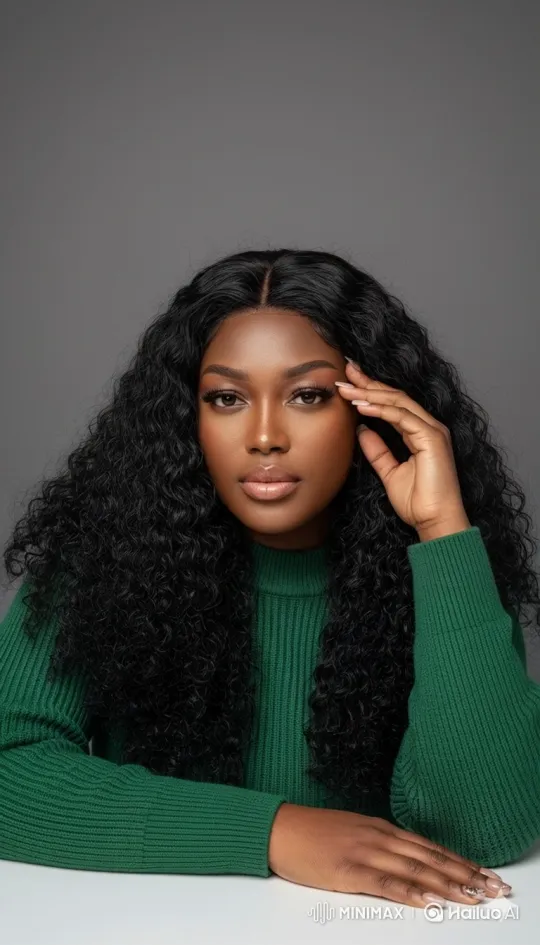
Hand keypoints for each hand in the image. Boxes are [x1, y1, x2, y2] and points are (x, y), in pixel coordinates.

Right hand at [268, 804, 510, 907]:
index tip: (484, 873)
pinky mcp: (347, 869)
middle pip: (429, 857)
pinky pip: (383, 882)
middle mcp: (378, 836)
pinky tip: (427, 901)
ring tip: (472, 897)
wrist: (278, 828)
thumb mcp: (352, 831)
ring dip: (446, 885)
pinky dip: (408, 892)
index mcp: (380, 828)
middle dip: (464, 874)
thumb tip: (406, 860)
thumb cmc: (311, 833)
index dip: (459, 860)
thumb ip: (379, 843)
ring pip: (414, 869)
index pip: (429, 846)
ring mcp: (364, 852)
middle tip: (492, 887)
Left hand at [336, 360, 469, 534]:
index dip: (371, 391)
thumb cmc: (418, 502)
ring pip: (398, 402)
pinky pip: (402, 417)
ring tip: (346, 389)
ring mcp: (432, 430)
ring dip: (369, 394)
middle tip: (345, 373)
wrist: (434, 522)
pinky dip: (380, 410)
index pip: (393, 404)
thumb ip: (378, 450)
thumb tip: (362, 429)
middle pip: (395, 396)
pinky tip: (361, 406)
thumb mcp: (389, 472)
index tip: (348, 383)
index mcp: (420, 432)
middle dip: (368, 383)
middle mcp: (429, 426)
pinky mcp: (432, 438)